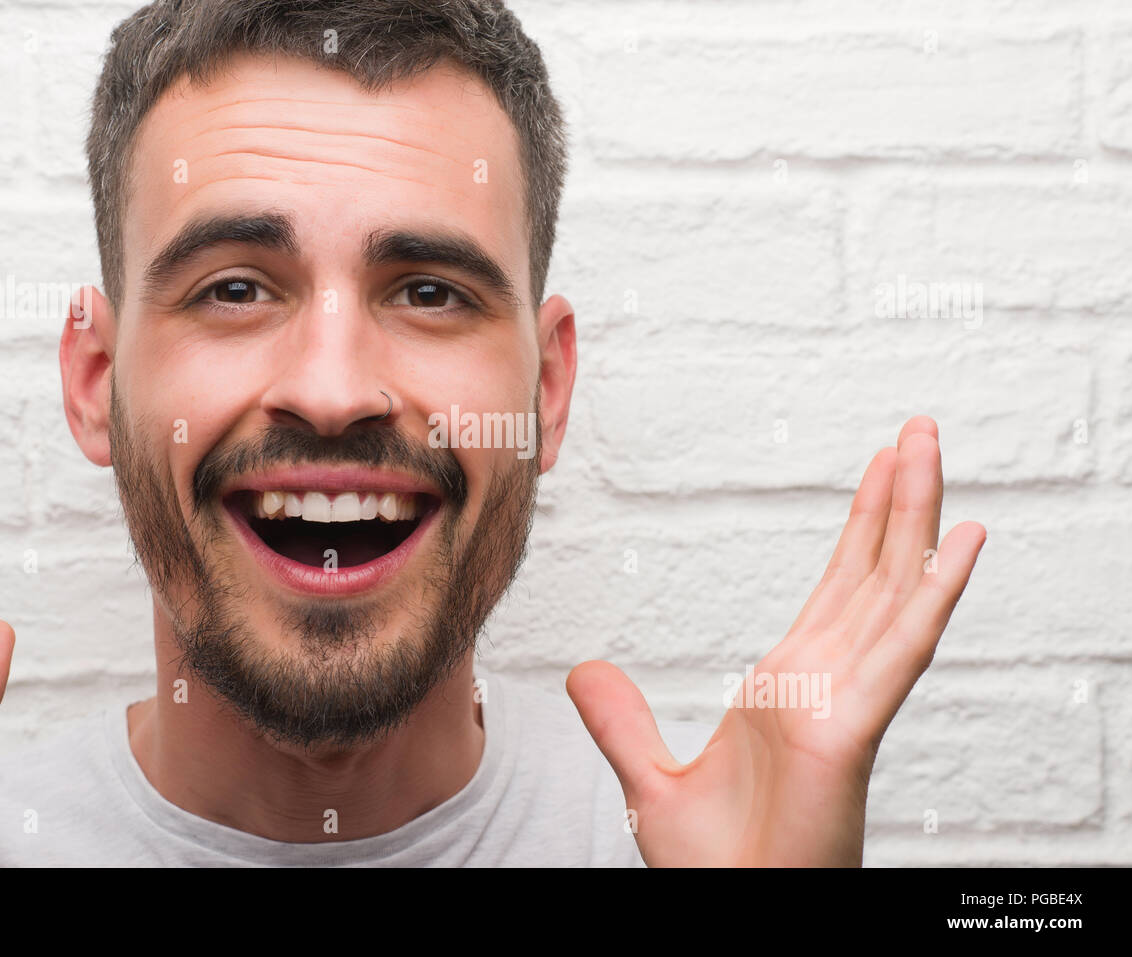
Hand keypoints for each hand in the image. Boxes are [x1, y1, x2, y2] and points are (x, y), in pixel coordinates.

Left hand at [567, 416, 984, 865]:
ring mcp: (846, 702)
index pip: (838, 590)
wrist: (731, 912)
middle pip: (873, 574)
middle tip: (917, 430)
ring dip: (915, 518)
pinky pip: (899, 649)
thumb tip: (584, 670)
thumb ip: (619, 721)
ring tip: (930, 447)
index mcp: (792, 688)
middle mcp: (828, 684)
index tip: (880, 473)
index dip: (862, 530)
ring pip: (892, 591)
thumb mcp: (649, 781)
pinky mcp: (850, 728)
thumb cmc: (716, 871)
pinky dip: (934, 593)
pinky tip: (962, 540)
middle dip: (896, 500)